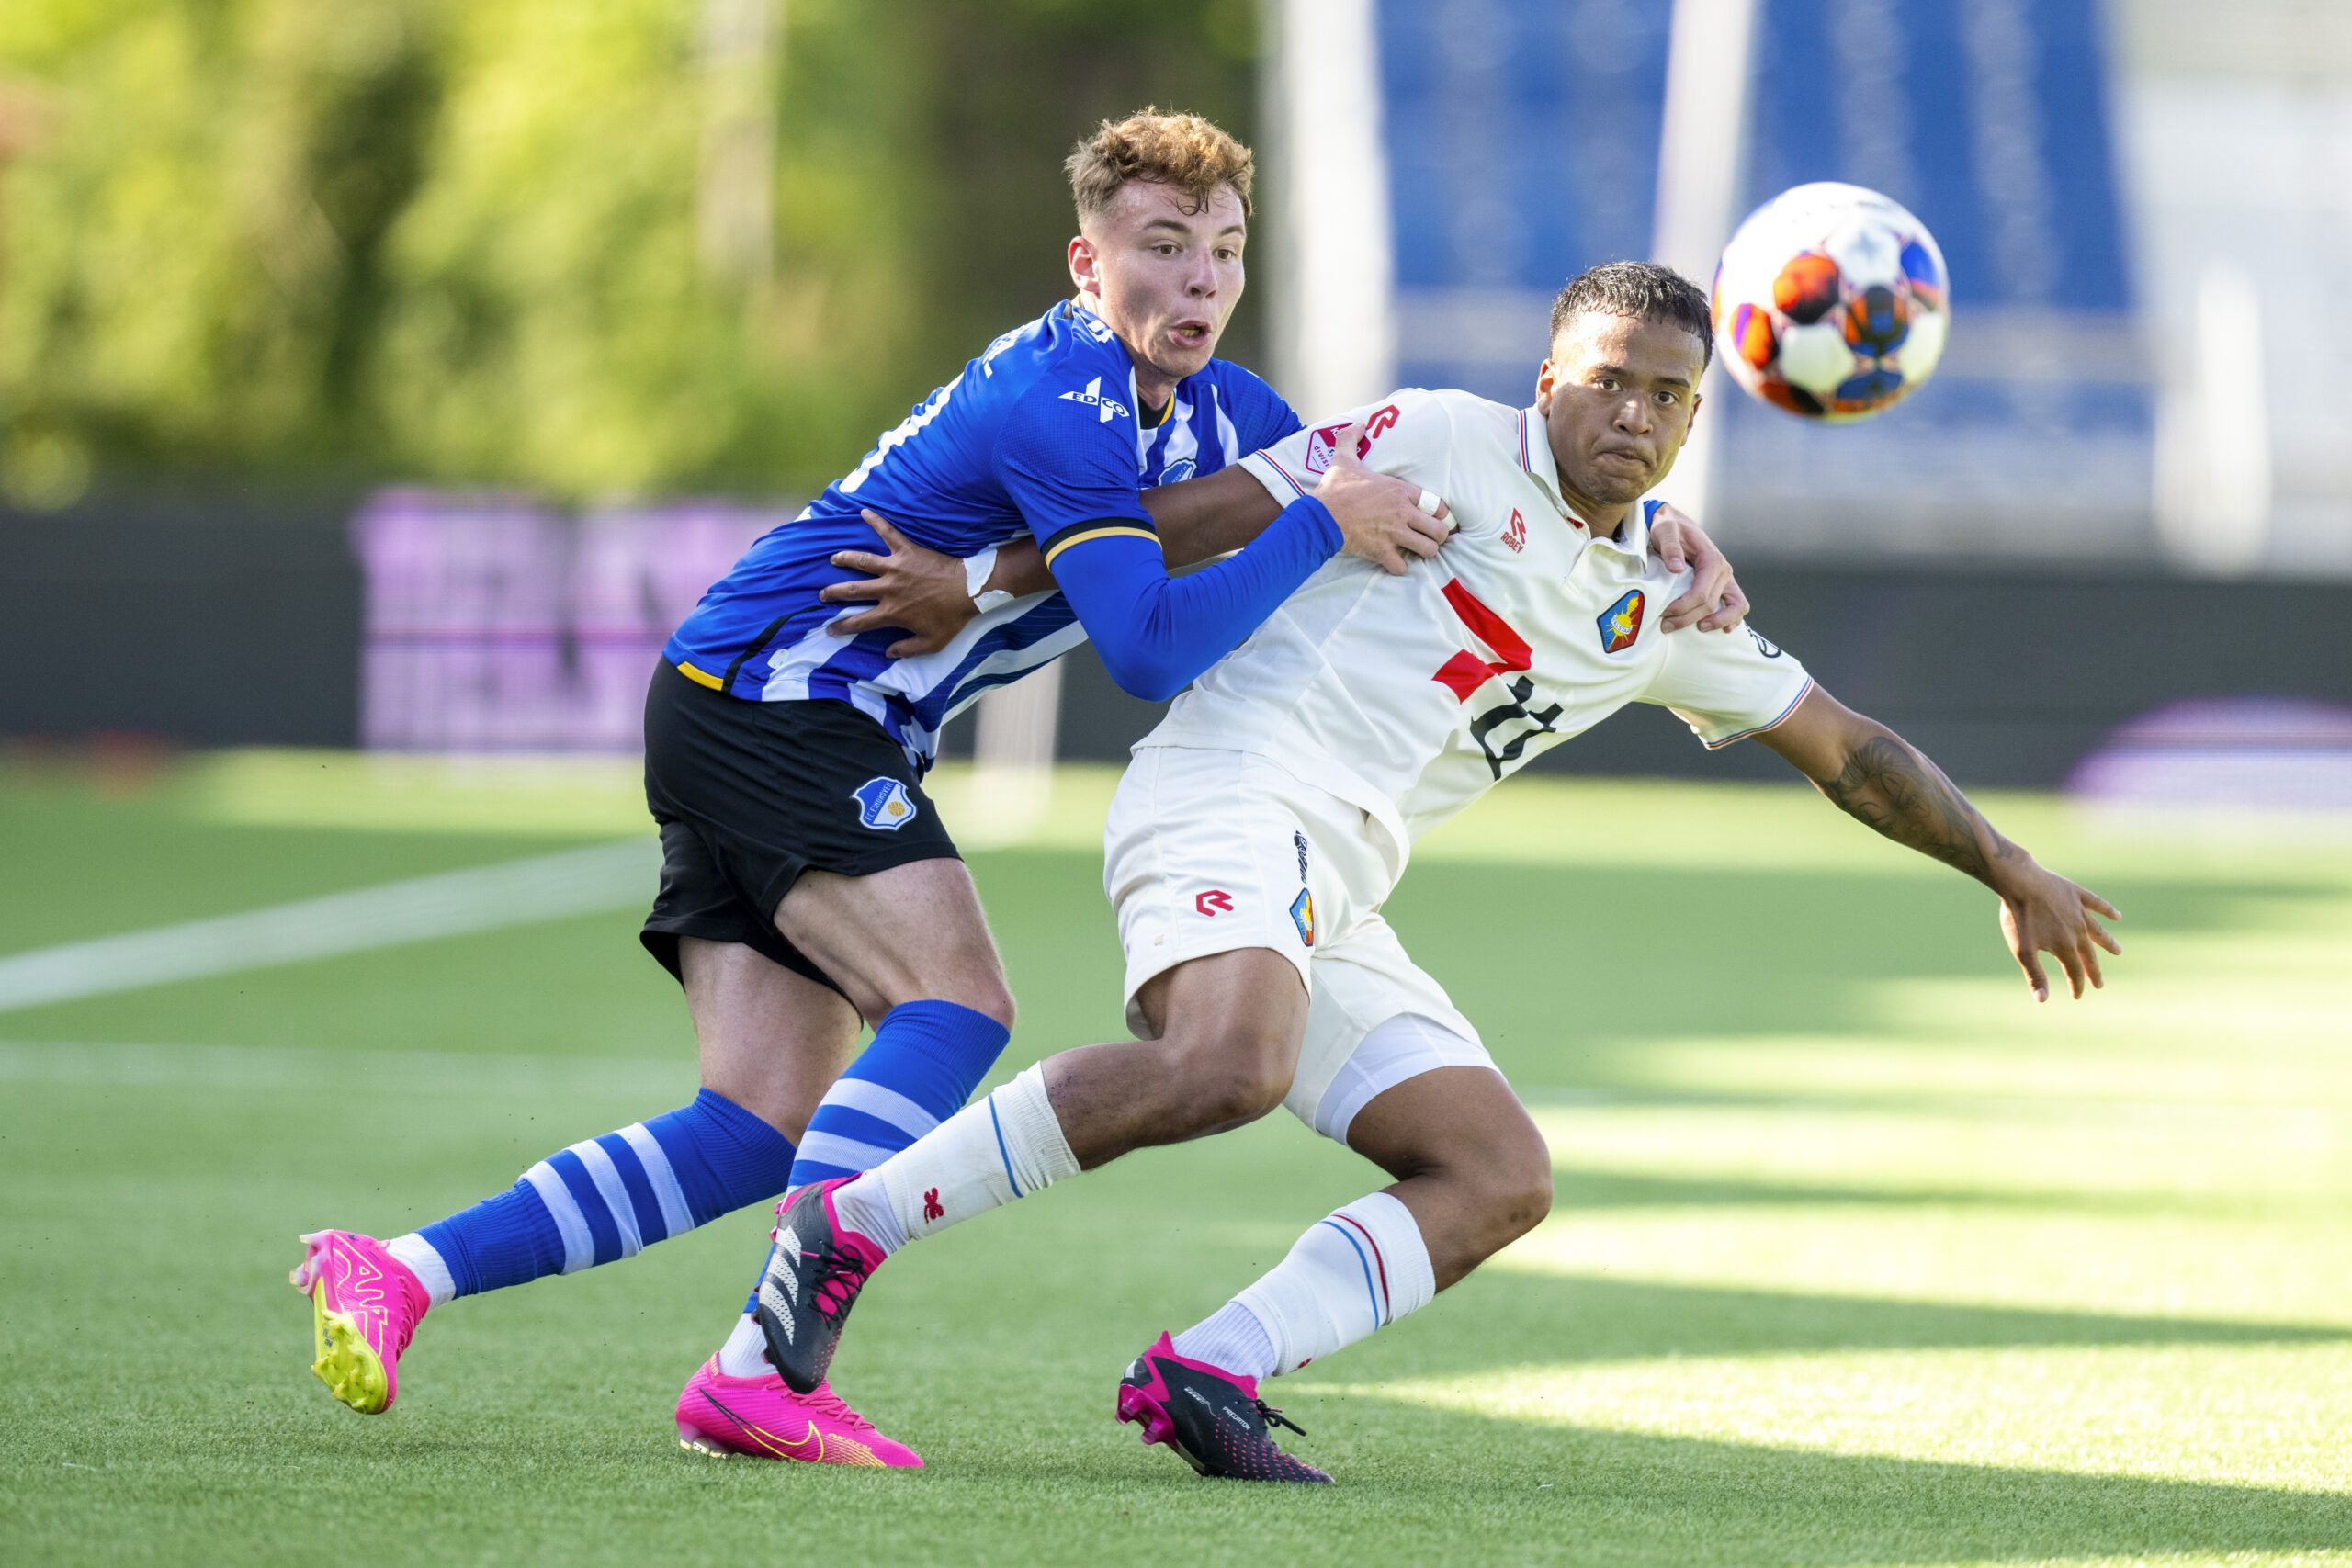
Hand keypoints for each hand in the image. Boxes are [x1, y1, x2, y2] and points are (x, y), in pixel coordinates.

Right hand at [817, 509, 973, 657]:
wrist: (969, 591)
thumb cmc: (951, 617)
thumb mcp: (931, 643)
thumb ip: (908, 649)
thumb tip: (888, 653)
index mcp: (892, 613)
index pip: (860, 622)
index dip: (842, 627)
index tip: (829, 630)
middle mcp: (888, 589)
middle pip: (853, 590)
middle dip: (834, 593)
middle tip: (822, 594)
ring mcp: (896, 568)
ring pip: (863, 561)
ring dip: (845, 559)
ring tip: (833, 558)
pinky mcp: (907, 551)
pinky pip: (888, 533)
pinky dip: (876, 521)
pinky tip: (864, 511)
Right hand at [1316, 422, 1450, 575]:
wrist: (1320, 516)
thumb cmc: (1334, 489)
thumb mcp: (1343, 459)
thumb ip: (1351, 439)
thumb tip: (1358, 424)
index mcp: (1399, 491)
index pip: (1437, 504)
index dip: (1441, 513)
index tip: (1435, 518)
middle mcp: (1402, 512)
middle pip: (1439, 530)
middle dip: (1437, 536)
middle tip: (1429, 537)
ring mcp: (1393, 534)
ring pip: (1427, 549)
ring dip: (1423, 552)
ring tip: (1416, 551)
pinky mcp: (1381, 552)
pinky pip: (1402, 567)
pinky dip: (1400, 567)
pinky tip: (1394, 563)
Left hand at [1651, 505, 1747, 631]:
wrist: (1674, 523)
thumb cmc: (1669, 527)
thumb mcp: (1665, 530)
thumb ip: (1670, 547)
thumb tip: (1676, 568)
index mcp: (1712, 559)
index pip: (1701, 594)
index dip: (1683, 608)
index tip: (1664, 613)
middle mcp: (1724, 570)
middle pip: (1711, 604)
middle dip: (1687, 618)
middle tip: (1665, 626)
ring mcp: (1726, 579)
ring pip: (1735, 607)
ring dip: (1717, 622)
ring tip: (1698, 629)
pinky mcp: (1724, 585)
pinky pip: (1737, 604)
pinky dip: (1732, 618)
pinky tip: (1723, 630)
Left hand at [1994, 862, 2122, 1001]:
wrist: (2018, 882)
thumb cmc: (2018, 917)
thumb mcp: (2023, 950)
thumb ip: (2035, 975)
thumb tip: (2043, 1000)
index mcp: (2064, 946)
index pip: (2074, 971)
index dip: (2077, 985)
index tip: (2077, 995)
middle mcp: (2077, 930)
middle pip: (2089, 955)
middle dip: (2093, 971)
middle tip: (2099, 984)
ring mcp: (2078, 911)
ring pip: (2097, 930)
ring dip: (2107, 942)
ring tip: (2118, 950)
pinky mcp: (2076, 894)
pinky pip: (2096, 903)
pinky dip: (2107, 910)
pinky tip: (2116, 915)